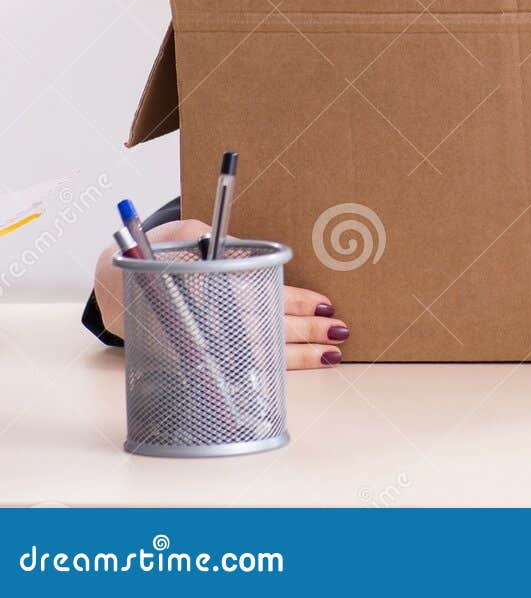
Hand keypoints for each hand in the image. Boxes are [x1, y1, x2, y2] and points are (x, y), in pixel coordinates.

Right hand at [92, 218, 349, 368]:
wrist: (118, 291)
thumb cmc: (158, 255)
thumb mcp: (182, 235)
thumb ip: (213, 242)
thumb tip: (244, 247)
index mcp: (197, 285)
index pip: (256, 296)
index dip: (293, 300)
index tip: (323, 303)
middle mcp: (198, 320)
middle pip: (260, 327)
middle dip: (303, 330)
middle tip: (338, 330)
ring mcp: (196, 345)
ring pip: (253, 352)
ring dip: (296, 354)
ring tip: (332, 352)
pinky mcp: (196, 361)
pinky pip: (240, 365)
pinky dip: (273, 368)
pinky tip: (301, 366)